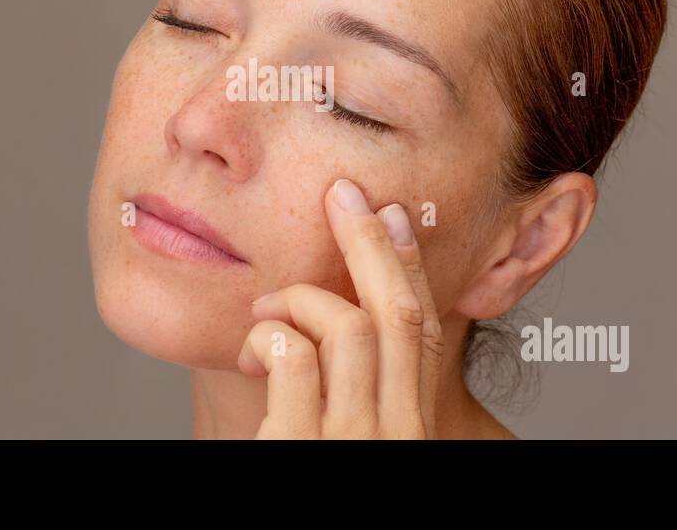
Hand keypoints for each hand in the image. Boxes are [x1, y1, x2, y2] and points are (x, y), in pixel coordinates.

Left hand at [238, 178, 445, 438]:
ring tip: (264, 313)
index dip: (411, 267)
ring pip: (350, 327)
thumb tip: (327, 334)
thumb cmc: (301, 484)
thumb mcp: (344, 438)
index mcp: (409, 430)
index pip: (425, 334)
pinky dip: (267, 339)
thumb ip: (350, 396)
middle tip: (341, 194)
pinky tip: (251, 355)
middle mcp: (395, 436)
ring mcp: (353, 442)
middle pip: (400, 315)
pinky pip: (293, 357)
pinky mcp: (300, 445)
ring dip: (300, 300)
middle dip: (370, 243)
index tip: (393, 215)